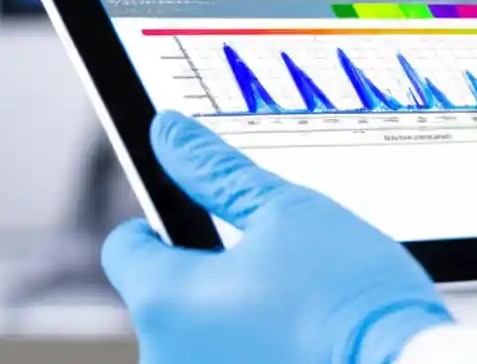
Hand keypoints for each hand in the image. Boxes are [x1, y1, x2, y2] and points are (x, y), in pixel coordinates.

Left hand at [102, 111, 450, 363]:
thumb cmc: (351, 296)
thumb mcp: (288, 211)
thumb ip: (217, 172)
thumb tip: (171, 135)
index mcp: (166, 299)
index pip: (126, 247)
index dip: (164, 223)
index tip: (203, 223)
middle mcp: (164, 356)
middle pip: (165, 295)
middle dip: (211, 275)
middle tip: (276, 267)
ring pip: (197, 336)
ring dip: (232, 318)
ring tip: (295, 307)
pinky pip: (226, 362)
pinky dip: (252, 351)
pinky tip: (297, 342)